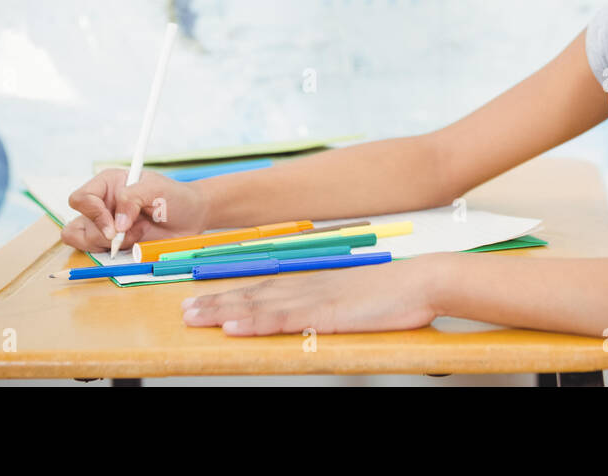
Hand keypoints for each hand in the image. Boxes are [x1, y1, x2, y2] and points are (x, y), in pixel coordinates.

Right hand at [61, 168, 208, 252]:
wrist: (191, 217)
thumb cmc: (175, 196)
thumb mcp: (156, 189)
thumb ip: (132, 199)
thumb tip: (116, 225)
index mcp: (107, 184)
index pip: (81, 199)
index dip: (93, 214)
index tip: (114, 228)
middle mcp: (102, 205)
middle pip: (77, 224)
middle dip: (101, 235)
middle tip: (125, 234)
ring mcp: (105, 226)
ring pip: (83, 241)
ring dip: (106, 245)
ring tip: (135, 235)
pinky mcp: (113, 244)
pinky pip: (97, 254)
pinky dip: (112, 254)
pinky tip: (135, 243)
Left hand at [181, 255, 446, 335]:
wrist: (423, 282)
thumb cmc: (395, 295)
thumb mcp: (356, 300)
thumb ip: (332, 307)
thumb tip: (316, 318)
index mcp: (314, 284)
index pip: (263, 289)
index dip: (230, 294)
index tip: (202, 299)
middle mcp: (307, 287)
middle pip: (252, 294)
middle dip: (215, 302)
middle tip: (184, 311)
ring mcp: (314, 299)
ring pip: (259, 304)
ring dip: (223, 310)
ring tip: (193, 317)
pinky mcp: (325, 314)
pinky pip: (283, 318)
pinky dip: (255, 321)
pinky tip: (233, 325)